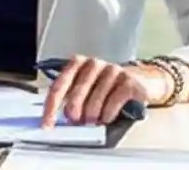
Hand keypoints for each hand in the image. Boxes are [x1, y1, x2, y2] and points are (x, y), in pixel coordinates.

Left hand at [40, 55, 160, 127]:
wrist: (142, 83)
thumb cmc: (109, 88)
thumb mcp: (88, 90)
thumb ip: (73, 99)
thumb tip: (60, 119)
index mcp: (78, 64)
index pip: (59, 86)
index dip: (51, 107)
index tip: (46, 124)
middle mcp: (93, 63)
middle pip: (76, 94)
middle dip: (74, 114)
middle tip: (77, 123)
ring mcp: (112, 70)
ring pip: (95, 100)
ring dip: (93, 116)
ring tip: (94, 121)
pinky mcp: (128, 81)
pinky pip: (113, 102)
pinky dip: (108, 114)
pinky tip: (107, 118)